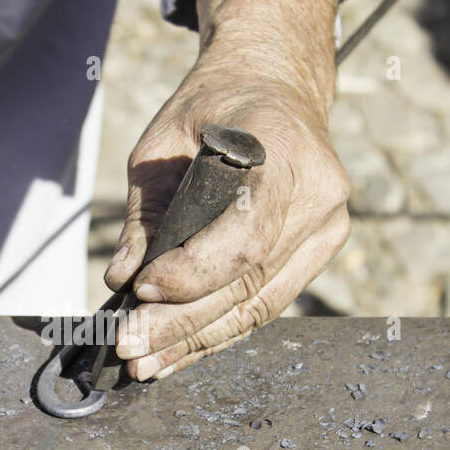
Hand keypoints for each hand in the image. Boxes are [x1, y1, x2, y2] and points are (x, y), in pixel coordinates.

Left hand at [107, 0, 350, 380]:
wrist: (273, 87)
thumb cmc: (214, 108)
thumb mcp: (162, 141)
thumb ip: (145, 212)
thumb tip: (122, 277)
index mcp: (285, 150)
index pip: (245, 236)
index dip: (193, 274)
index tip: (141, 291)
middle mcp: (320, 194)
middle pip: (249, 282)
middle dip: (182, 322)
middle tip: (130, 347)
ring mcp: (328, 227)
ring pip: (259, 304)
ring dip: (197, 340)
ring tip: (146, 362)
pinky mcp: (321, 250)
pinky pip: (266, 303)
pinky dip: (219, 331)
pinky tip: (178, 352)